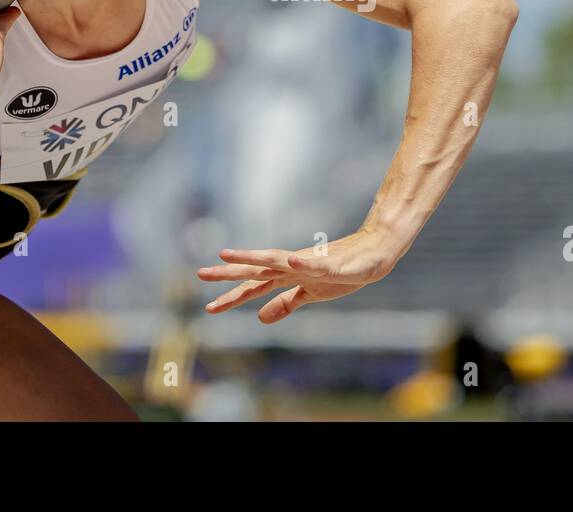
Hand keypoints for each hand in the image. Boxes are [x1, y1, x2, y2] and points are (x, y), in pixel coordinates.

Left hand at [197, 228, 399, 323]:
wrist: (372, 255)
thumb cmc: (341, 272)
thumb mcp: (309, 295)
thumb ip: (285, 304)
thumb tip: (259, 317)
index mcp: (287, 276)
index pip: (254, 286)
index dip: (232, 294)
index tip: (209, 303)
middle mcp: (292, 266)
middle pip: (256, 271)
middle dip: (229, 273)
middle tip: (200, 273)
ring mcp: (308, 263)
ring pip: (276, 260)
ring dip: (253, 258)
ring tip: (230, 255)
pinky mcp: (329, 265)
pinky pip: (313, 266)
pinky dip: (300, 263)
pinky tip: (288, 261)